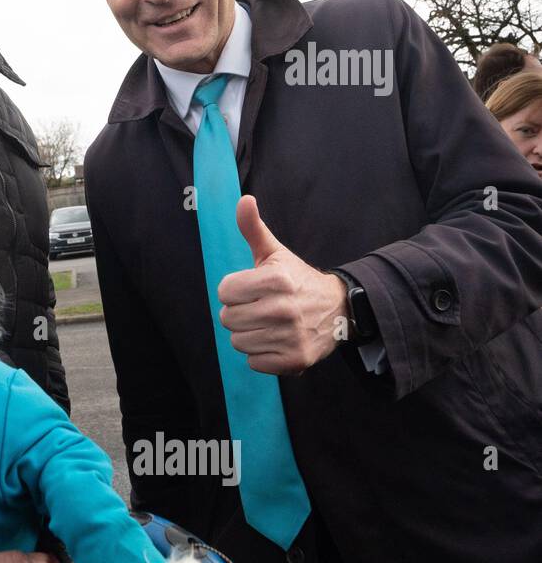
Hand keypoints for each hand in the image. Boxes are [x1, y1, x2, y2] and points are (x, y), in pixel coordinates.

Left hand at [217, 195, 348, 374]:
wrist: (338, 309)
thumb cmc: (297, 279)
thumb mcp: (275, 253)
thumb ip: (253, 229)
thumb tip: (244, 200)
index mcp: (277, 279)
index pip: (224, 292)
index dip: (233, 291)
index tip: (250, 289)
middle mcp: (284, 308)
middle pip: (228, 318)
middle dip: (239, 313)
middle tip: (259, 308)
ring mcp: (291, 336)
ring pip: (238, 342)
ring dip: (248, 334)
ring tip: (267, 324)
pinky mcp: (295, 360)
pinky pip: (254, 362)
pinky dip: (261, 355)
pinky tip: (276, 340)